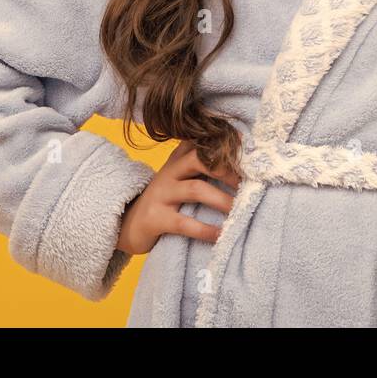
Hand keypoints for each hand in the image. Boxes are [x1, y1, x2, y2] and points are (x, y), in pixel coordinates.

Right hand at [117, 139, 240, 255]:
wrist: (126, 223)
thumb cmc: (164, 198)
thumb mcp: (179, 175)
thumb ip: (201, 162)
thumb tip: (239, 149)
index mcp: (178, 159)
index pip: (202, 142)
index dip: (226, 144)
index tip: (249, 146)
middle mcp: (170, 172)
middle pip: (200, 159)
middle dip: (227, 169)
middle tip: (250, 182)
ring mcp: (161, 194)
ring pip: (196, 189)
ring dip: (222, 200)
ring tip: (241, 209)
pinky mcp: (155, 218)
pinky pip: (184, 223)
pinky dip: (205, 230)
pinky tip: (221, 235)